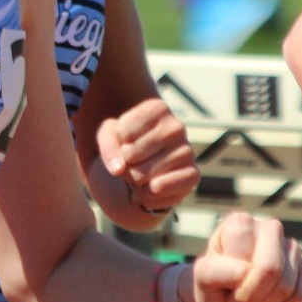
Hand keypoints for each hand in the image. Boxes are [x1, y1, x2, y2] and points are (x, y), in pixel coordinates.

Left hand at [97, 98, 197, 216]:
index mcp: (158, 108)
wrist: (146, 170)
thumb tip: (119, 169)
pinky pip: (159, 188)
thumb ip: (108, 145)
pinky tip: (151, 186)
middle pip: (130, 154)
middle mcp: (176, 126)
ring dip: (133, 180)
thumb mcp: (109, 136)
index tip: (126, 141)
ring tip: (141, 173)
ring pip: (141, 175)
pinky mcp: (193, 175)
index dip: (118, 143)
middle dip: (124, 164)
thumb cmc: (127, 145)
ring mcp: (188, 150)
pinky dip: (146, 193)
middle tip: (133, 162)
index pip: (123, 131)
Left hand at [185, 212, 301, 301]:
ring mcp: (290, 247)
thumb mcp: (202, 279)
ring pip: (288, 285)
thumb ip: (216, 272)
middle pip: (273, 269)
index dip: (240, 286)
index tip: (225, 290)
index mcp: (241, 224)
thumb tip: (246, 271)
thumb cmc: (212, 286)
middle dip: (255, 297)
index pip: (249, 259)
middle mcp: (269, 229)